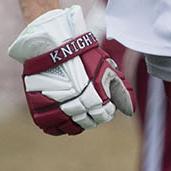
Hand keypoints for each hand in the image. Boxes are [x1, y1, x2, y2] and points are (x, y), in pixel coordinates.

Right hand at [7, 5, 134, 134]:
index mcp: (95, 97)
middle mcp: (76, 104)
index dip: (105, 111)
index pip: (103, 115)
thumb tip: (130, 109)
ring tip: (76, 116)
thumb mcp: (106, 68)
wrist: (53, 43)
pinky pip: (50, 126)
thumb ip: (120, 90)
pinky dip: (56, 127)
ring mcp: (57, 106)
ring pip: (70, 127)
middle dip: (92, 117)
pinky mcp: (39, 107)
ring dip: (75, 124)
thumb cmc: (82, 54)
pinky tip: (62, 122)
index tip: (103, 105)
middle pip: (88, 122)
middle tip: (89, 108)